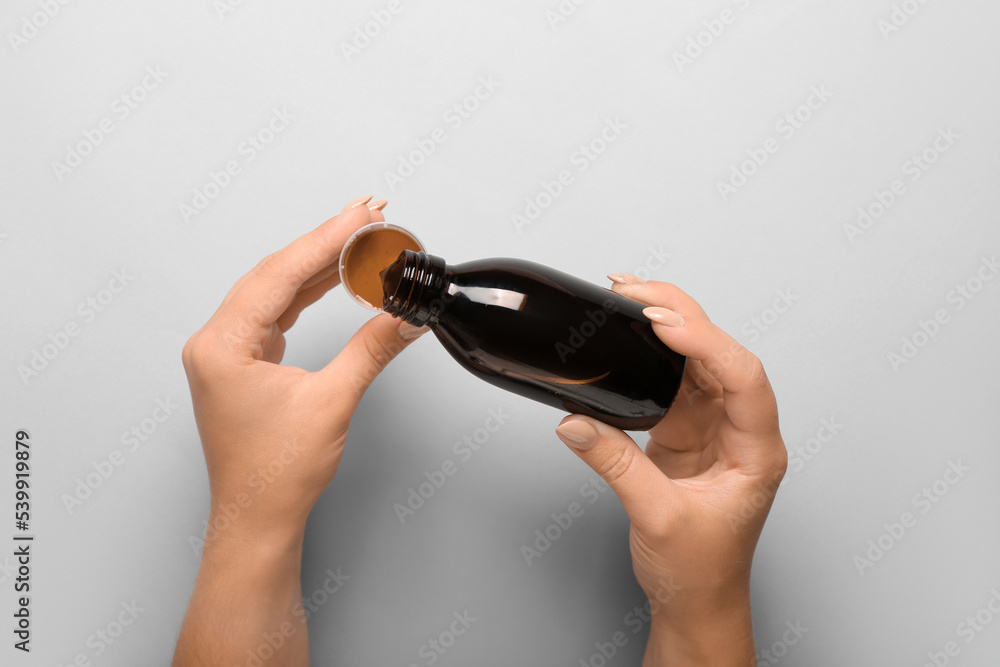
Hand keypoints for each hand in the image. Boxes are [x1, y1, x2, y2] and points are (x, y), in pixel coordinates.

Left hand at [181, 195, 424, 538]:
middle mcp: (216, 342)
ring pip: (276, 289)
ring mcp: (227, 352)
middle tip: (369, 216)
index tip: (363, 214)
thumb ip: (371, 349)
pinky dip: (308, 292)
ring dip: (319, 264)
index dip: (327, 239)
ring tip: (360, 239)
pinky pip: (276, 312)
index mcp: (222, 345)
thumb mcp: (332, 402)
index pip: (281, 274)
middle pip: (276, 273)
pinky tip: (335, 277)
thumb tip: (406, 313)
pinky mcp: (242, 362)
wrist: (258, 520)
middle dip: (325, 243)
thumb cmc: (277, 474)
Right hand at [554, 277, 785, 665]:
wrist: (696, 598)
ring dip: (666, 324)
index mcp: (757, 451)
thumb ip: (616, 466)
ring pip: (697, 359)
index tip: (662, 324)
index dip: (706, 343)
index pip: (744, 378)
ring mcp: (714, 426)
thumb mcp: (657, 518)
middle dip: (681, 316)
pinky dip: (650, 351)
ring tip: (629, 296)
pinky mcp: (685, 429)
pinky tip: (631, 331)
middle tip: (635, 292)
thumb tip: (576, 423)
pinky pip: (673, 378)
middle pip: (721, 354)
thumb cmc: (701, 570)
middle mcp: (741, 430)